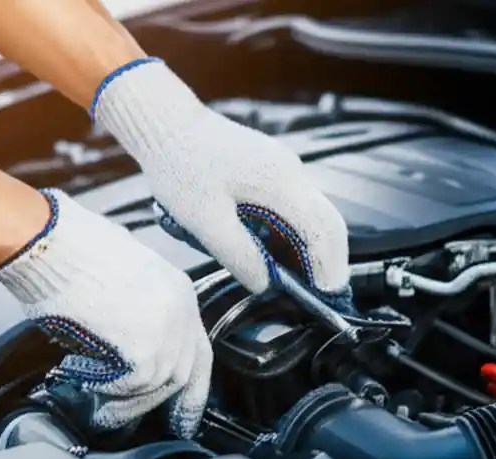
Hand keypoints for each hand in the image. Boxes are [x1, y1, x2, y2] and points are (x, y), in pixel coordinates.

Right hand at [0, 189, 210, 437]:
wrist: (50, 244)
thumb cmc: (70, 252)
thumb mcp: (119, 277)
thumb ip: (134, 312)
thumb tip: (120, 346)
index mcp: (179, 291)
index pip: (197, 349)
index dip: (190, 386)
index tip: (181, 412)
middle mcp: (183, 312)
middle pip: (183, 373)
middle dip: (158, 403)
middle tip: (126, 419)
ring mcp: (168, 332)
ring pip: (155, 385)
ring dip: (123, 400)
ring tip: (94, 399)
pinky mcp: (146, 351)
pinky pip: (130, 386)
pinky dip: (105, 388)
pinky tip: (81, 375)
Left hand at [93, 58, 349, 295]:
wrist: (166, 124)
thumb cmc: (179, 167)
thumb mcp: (203, 220)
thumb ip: (239, 255)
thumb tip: (266, 285)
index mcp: (280, 182)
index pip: (323, 230)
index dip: (329, 267)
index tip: (327, 297)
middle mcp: (291, 172)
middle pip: (327, 222)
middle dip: (329, 261)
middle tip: (321, 296)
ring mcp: (283, 167)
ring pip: (314, 213)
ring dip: (313, 247)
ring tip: (302, 281)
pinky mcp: (270, 168)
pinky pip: (296, 204)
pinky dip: (297, 232)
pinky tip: (280, 252)